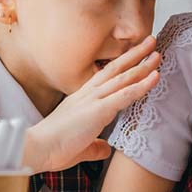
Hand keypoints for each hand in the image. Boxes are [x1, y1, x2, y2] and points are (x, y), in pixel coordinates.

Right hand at [23, 36, 160, 172]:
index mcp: (81, 100)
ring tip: (158, 52)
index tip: (134, 56)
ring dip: (142, 64)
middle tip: (150, 42)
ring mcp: (93, 100)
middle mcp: (87, 95)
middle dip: (134, 55)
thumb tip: (105, 149)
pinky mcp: (98, 110)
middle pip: (115, 69)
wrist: (34, 149)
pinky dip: (142, 84)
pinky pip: (125, 94)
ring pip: (123, 77)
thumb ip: (94, 146)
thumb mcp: (80, 147)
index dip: (121, 66)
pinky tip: (155, 76)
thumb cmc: (51, 149)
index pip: (105, 77)